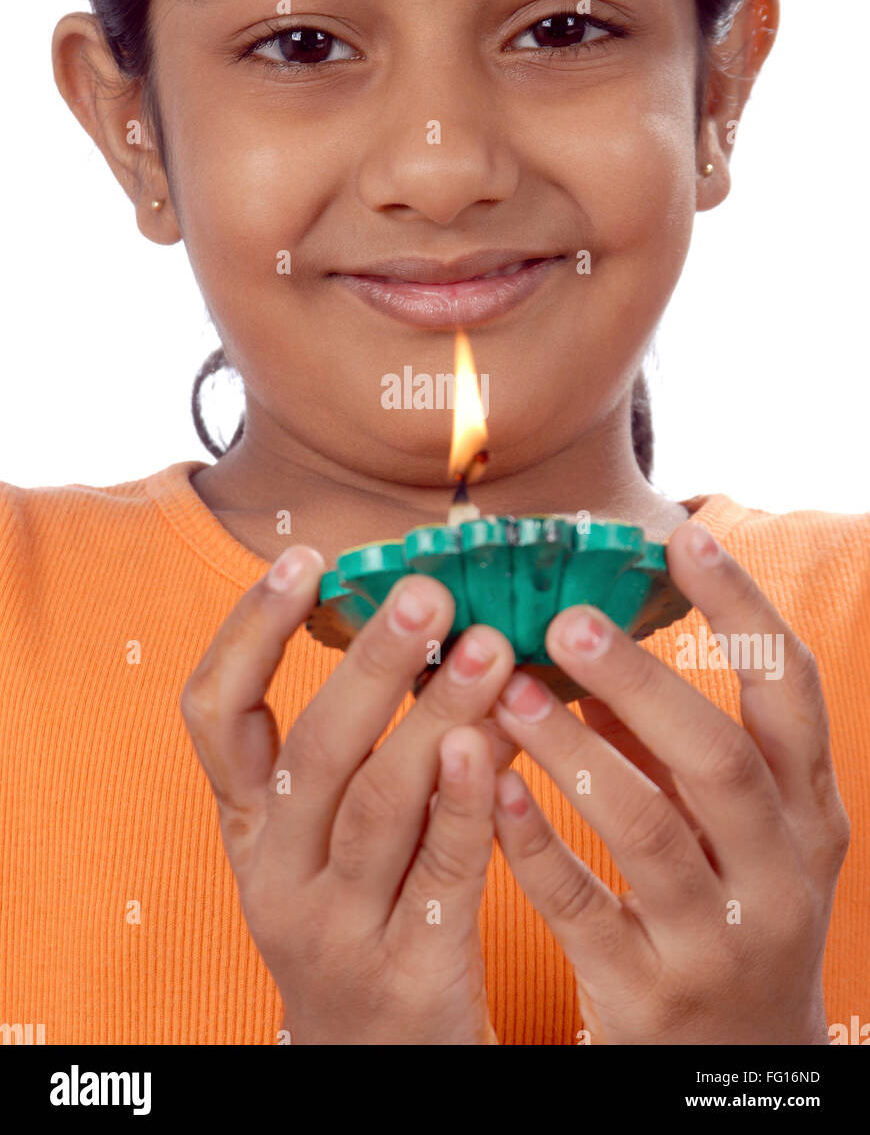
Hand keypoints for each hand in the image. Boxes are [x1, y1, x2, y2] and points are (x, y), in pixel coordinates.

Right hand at [180, 547, 517, 1044]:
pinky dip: (471, 804)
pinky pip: (443, 872)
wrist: (374, 1065)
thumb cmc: (361, 912)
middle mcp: (277, 873)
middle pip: (311, 753)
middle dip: (371, 665)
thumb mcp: (328, 834)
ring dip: (435, 718)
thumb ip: (361, 744)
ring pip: (380, 806)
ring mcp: (338, 927)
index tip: (303, 561)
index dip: (250, 632)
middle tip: (426, 592)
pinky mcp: (410, 971)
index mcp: (248, 825)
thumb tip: (433, 620)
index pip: (214, 717)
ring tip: (489, 648)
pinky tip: (500, 743)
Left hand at [489, 522, 849, 1044]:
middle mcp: (779, 873)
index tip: (683, 538)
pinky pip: (584, 907)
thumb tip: (593, 649)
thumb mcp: (737, 830)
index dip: (741, 610)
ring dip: (572, 749)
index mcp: (809, 813)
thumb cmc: (730, 909)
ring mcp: (718, 939)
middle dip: (639, 678)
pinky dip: (536, 842)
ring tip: (506, 688)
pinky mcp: (651, 995)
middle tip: (563, 619)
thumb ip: (677, 744)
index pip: (790, 692)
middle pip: (719, 757)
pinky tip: (494, 787)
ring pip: (648, 829)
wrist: (744, 1073)